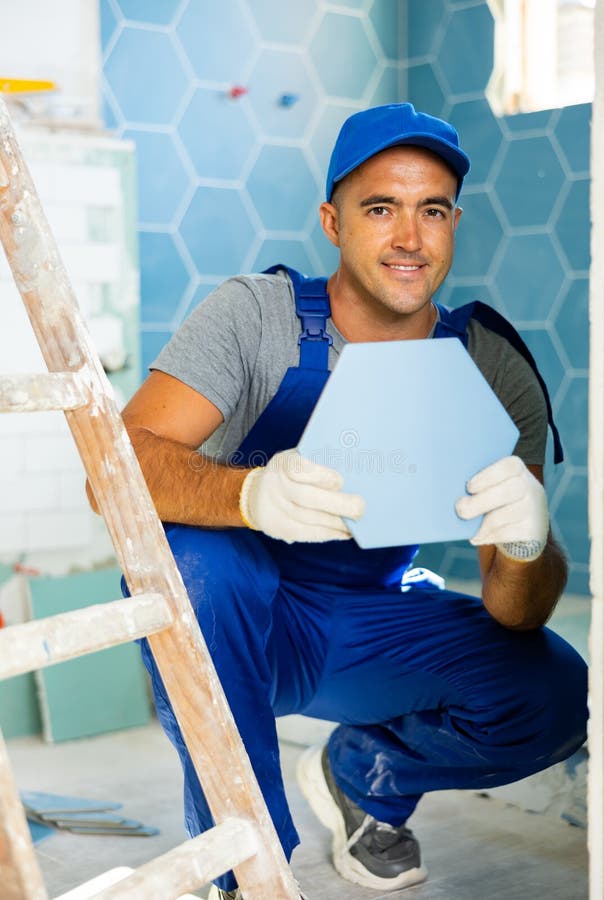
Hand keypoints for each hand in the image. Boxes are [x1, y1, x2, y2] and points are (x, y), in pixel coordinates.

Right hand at [239, 448, 364, 543]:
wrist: (258, 493)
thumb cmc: (293, 473)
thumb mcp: (301, 459)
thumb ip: (321, 463)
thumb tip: (352, 470)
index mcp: (284, 463)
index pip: (298, 467)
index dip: (320, 475)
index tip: (340, 481)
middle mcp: (276, 484)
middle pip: (305, 497)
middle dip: (335, 504)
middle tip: (359, 508)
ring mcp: (275, 507)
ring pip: (308, 518)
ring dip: (335, 523)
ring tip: (356, 523)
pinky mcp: (277, 527)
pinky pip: (304, 533)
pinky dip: (326, 534)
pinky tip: (343, 533)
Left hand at [455, 455, 548, 561]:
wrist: (524, 532)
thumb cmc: (499, 505)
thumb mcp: (493, 491)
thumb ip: (479, 488)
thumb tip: (458, 497)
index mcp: (519, 471)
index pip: (509, 466)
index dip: (487, 476)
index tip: (469, 487)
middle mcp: (532, 487)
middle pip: (507, 491)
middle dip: (479, 502)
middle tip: (460, 509)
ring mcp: (535, 510)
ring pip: (503, 515)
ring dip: (481, 523)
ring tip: (469, 527)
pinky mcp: (533, 531)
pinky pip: (506, 533)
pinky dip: (488, 536)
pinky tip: (478, 537)